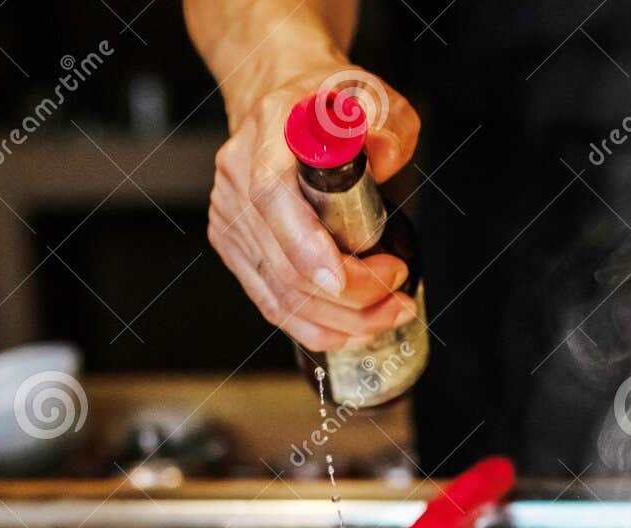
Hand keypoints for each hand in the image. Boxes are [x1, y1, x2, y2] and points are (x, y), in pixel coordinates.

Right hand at [207, 63, 420, 350]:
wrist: (283, 102)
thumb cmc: (328, 102)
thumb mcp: (373, 96)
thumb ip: (387, 124)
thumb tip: (384, 154)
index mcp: (268, 133)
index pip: (272, 196)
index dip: (310, 248)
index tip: (355, 277)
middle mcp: (238, 178)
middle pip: (287, 264)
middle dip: (354, 296)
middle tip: (400, 295)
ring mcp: (230, 218)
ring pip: (283, 296)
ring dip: (344, 320)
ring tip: (390, 312)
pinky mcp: (234, 247)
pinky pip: (273, 305)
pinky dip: (317, 327)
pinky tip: (354, 328)